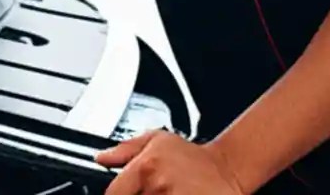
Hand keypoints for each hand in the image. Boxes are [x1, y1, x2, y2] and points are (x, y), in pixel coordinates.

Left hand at [97, 130, 245, 194]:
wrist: (228, 168)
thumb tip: (101, 158)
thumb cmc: (191, 156)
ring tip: (163, 193)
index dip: (117, 194)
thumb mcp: (157, 140)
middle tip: (150, 190)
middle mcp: (159, 188)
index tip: (123, 193)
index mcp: (145, 168)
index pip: (114, 194)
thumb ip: (125, 149)